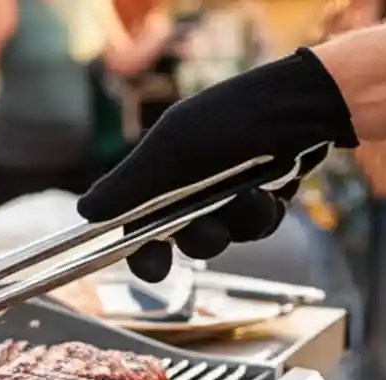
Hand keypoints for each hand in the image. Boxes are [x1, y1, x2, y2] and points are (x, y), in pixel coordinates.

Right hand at [76, 48, 358, 281]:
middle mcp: (189, 185)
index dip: (140, 251)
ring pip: (224, 237)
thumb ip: (128, 185)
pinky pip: (255, 228)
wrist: (301, 108)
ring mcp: (226, 194)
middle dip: (199, 239)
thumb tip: (84, 212)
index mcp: (159, 173)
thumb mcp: (171, 152)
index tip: (152, 266)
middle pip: (182, 240)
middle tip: (208, 228)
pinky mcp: (260, 199)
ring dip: (238, 222)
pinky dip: (264, 214)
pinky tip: (272, 192)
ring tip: (252, 194)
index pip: (135, 225)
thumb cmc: (229, 122)